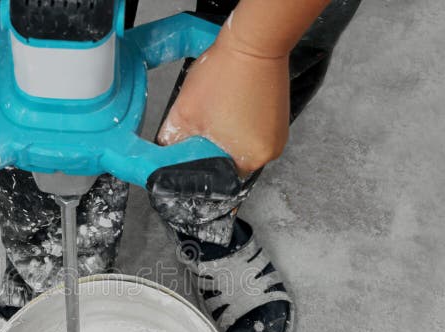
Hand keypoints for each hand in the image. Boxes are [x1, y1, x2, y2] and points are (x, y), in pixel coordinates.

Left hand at [157, 37, 290, 176]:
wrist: (253, 42)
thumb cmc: (224, 75)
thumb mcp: (184, 112)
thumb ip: (171, 140)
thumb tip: (165, 153)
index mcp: (249, 159)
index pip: (218, 176)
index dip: (202, 161)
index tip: (194, 146)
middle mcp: (269, 153)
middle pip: (231, 160)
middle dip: (213, 146)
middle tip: (204, 122)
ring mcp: (278, 135)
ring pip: (241, 144)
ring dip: (226, 133)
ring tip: (219, 110)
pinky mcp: (280, 119)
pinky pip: (253, 130)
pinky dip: (239, 122)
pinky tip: (231, 104)